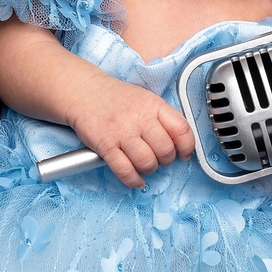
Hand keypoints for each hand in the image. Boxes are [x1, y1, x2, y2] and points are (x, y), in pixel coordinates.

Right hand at [64, 71, 192, 188]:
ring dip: (149, 169)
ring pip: (147, 162)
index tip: (184, 154)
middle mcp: (140, 119)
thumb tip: (179, 141)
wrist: (85, 91)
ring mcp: (122, 133)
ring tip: (145, 166)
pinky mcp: (105, 146)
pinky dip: (133, 180)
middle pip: (165, 150)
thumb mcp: (145, 98)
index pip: (182, 130)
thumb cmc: (116, 97)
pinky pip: (125, 170)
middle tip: (160, 159)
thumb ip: (162, 117)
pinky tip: (136, 179)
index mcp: (154, 105)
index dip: (187, 147)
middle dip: (166, 160)